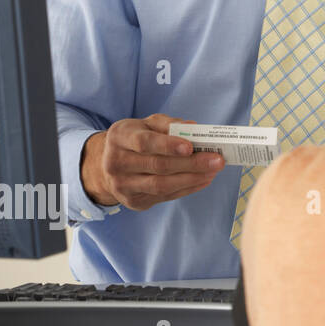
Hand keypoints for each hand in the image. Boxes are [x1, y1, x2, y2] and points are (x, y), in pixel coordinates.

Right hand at [80, 113, 224, 210]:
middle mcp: (116, 162)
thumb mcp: (147, 124)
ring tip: (213, 171)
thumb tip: (193, 128)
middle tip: (216, 160)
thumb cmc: (136, 138)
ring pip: (161, 185)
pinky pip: (164, 196)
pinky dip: (187, 189)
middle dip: (191, 164)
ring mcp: (122, 185)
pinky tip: (203, 180)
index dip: (168, 145)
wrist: (108, 164)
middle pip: (157, 166)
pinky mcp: (133, 201)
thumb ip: (169, 124)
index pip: (144, 142)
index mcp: (119, 137)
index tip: (190, 147)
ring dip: (192, 179)